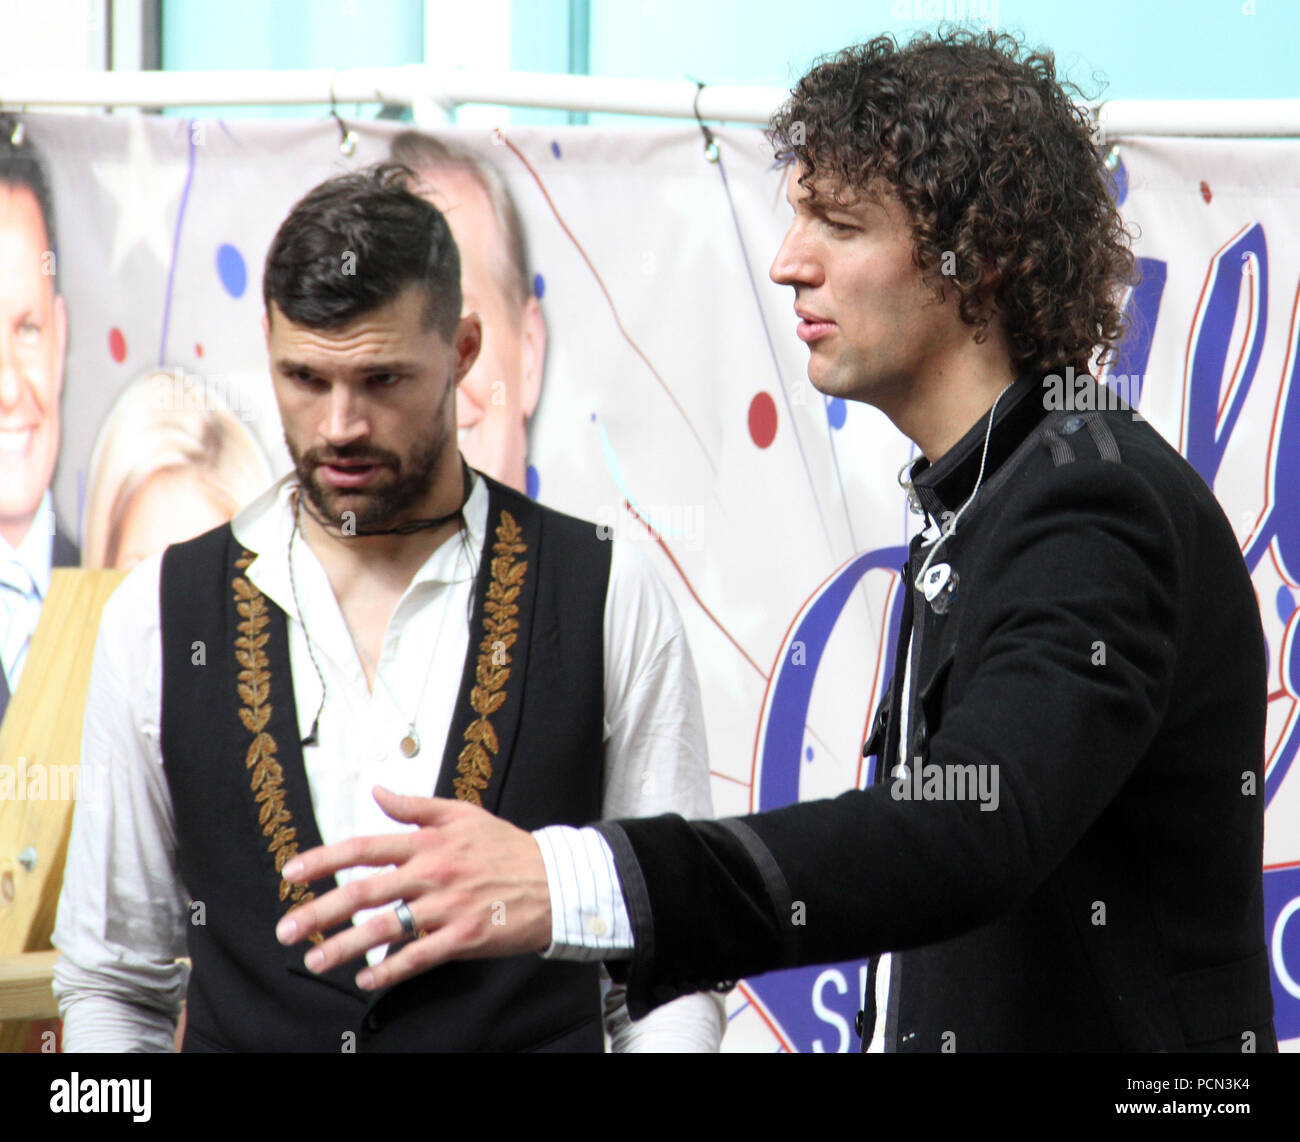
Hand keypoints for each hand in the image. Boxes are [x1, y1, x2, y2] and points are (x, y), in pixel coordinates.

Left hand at [275, 786, 551, 990]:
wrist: (555, 881)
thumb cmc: (506, 848)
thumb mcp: (462, 813)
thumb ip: (415, 805)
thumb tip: (377, 791)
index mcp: (429, 841)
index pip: (365, 846)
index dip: (325, 859)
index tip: (293, 873)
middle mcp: (433, 873)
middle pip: (365, 891)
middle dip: (321, 911)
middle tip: (288, 928)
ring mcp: (448, 907)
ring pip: (386, 929)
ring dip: (345, 947)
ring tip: (314, 959)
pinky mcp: (464, 938)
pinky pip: (418, 957)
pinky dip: (389, 970)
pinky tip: (366, 979)